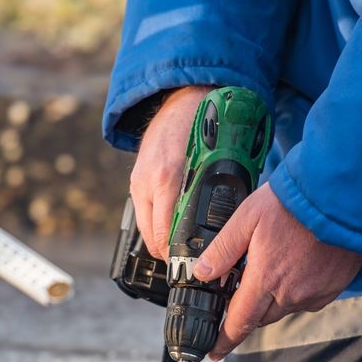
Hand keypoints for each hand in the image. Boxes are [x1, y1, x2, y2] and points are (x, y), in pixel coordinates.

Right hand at [131, 85, 212, 260]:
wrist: (187, 95)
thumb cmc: (209, 127)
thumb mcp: (221, 163)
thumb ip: (218, 194)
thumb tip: (227, 227)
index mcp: (171, 178)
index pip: (166, 234)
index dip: (179, 256)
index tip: (194, 266)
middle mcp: (150, 181)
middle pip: (152, 237)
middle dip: (169, 253)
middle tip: (189, 263)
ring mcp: (139, 179)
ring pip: (144, 227)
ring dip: (160, 239)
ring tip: (180, 248)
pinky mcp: (135, 177)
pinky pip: (142, 210)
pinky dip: (154, 222)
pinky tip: (169, 225)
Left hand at [192, 184, 361, 359]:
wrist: (342, 198)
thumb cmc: (295, 203)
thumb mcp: (247, 217)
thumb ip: (223, 249)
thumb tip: (202, 273)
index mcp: (266, 280)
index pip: (240, 322)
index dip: (225, 340)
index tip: (214, 352)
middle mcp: (291, 294)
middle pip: (261, 316)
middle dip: (248, 308)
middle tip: (242, 287)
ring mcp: (315, 294)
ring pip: (284, 308)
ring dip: (273, 297)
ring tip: (273, 266)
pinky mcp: (333, 289)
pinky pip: (307, 300)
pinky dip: (296, 290)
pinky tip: (296, 266)